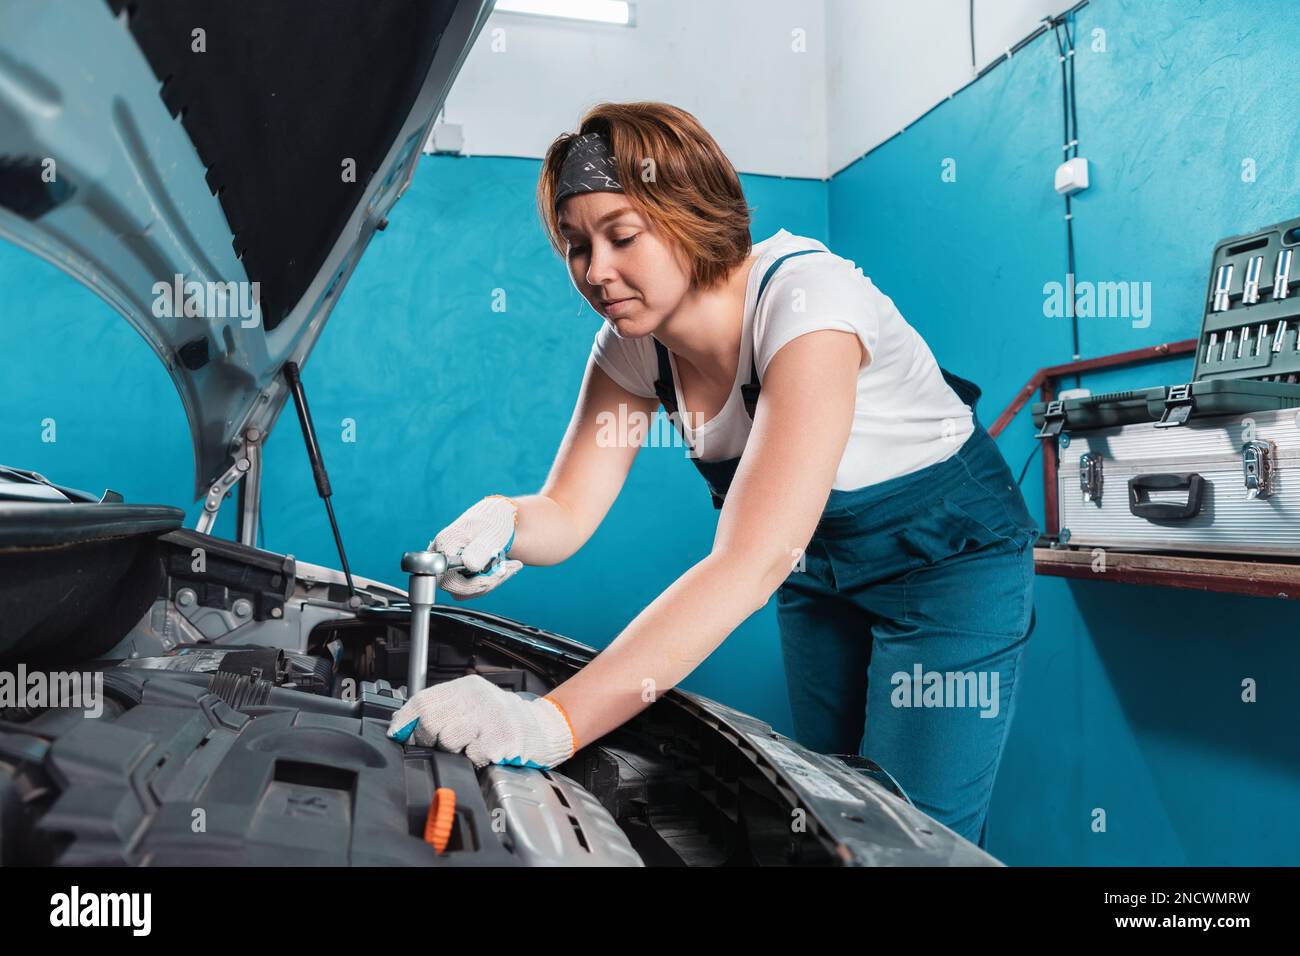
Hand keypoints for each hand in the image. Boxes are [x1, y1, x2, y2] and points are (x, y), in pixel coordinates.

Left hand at [386, 674, 577, 769]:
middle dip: (427, 738)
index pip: (423, 700)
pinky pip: (471, 757)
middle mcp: (478, 698)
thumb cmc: (505, 720)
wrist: (546, 728)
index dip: (405, 720)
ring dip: (453, 751)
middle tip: (439, 745)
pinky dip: (474, 761)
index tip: (398, 733)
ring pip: (447, 740)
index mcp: (467, 688)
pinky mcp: (500, 740)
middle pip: (430, 720)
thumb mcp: (474, 705)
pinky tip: (486, 754)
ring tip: (470, 747)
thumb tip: (403, 724)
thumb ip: (443, 710)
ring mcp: (490, 718)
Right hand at [432, 494, 522, 599]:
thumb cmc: (493, 521)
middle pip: (456, 587)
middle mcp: (441, 556)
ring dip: (490, 582)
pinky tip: (502, 569)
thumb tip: (469, 566)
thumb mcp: (491, 533)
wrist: (496, 518)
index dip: (470, 585)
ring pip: (464, 590)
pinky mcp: (455, 571)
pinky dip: (488, 581)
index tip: (496, 574)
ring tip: (508, 566)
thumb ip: (479, 549)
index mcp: (444, 544)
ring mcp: (446, 565)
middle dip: (486, 582)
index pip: (447, 580)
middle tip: (508, 568)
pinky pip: (469, 587)